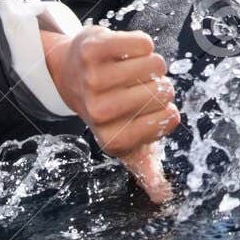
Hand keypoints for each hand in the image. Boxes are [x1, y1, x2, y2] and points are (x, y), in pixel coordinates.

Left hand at [41, 26, 178, 204]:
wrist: (71, 73)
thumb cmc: (110, 108)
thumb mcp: (126, 140)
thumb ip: (146, 169)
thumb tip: (163, 197)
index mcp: (112, 138)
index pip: (166, 120)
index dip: (168, 109)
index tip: (152, 111)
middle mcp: (99, 112)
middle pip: (162, 91)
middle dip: (162, 85)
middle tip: (141, 87)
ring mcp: (93, 79)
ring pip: (155, 64)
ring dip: (154, 64)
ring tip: (135, 70)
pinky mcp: (93, 48)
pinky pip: (142, 43)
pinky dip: (144, 44)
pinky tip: (129, 52)